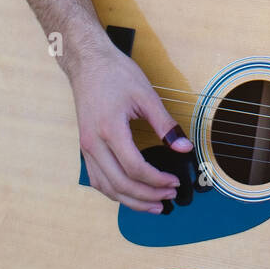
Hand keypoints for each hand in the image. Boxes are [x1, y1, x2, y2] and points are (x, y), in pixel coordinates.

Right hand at [69, 38, 193, 212]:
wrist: (87, 63)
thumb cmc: (115, 74)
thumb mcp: (146, 95)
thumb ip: (165, 125)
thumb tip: (184, 147)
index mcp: (109, 129)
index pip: (134, 168)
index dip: (156, 180)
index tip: (175, 182)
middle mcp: (93, 143)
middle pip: (119, 184)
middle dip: (146, 196)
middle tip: (168, 197)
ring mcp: (86, 147)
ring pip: (106, 187)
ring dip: (130, 200)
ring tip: (153, 205)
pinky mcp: (85, 147)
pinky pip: (97, 179)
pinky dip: (115, 191)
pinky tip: (130, 193)